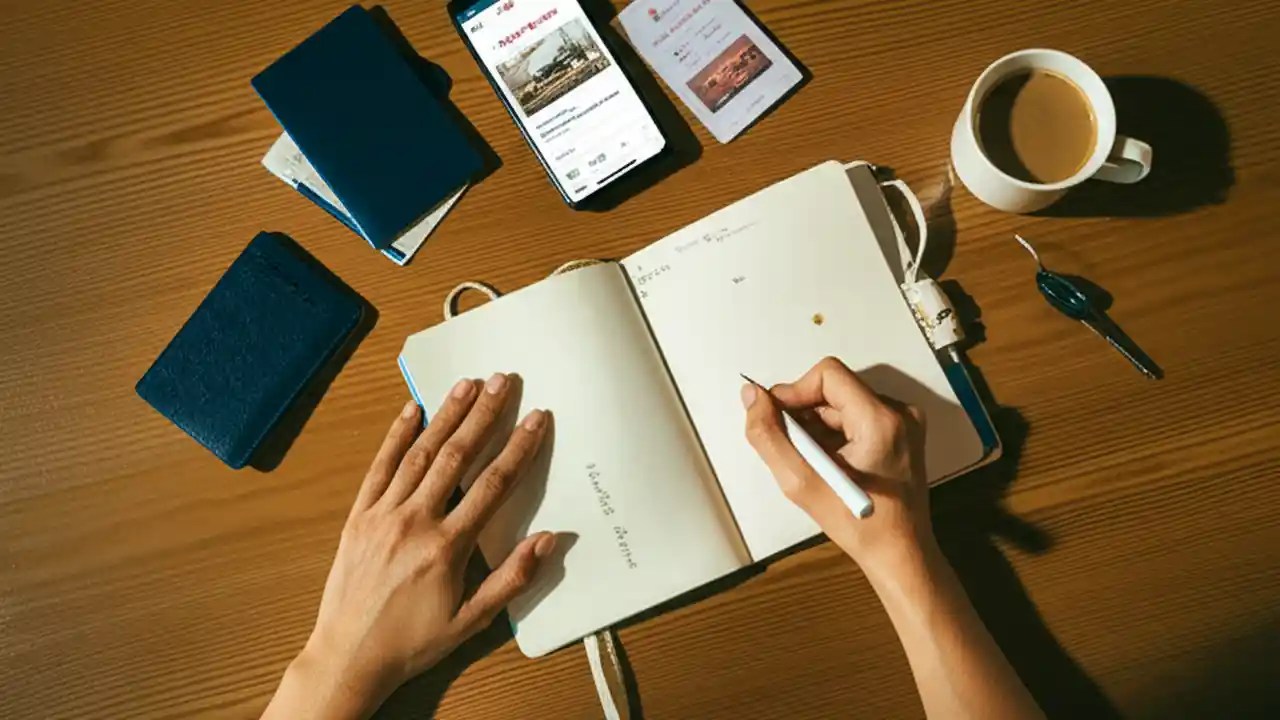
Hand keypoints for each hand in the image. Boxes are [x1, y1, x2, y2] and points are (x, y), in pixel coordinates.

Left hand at [264, 374, 555, 719]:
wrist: (349, 657)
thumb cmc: (413, 643)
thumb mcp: (472, 621)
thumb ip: (511, 578)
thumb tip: (547, 540)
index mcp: (447, 547)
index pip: (492, 484)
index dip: (518, 447)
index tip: (536, 418)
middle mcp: (415, 521)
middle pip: (457, 456)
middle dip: (484, 415)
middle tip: (503, 381)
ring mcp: (383, 515)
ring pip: (420, 454)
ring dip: (446, 415)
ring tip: (467, 384)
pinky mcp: (358, 517)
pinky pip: (379, 468)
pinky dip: (395, 436)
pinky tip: (411, 410)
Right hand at [742, 357, 930, 577]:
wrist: (901, 554)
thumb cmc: (858, 526)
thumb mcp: (801, 484)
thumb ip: (769, 436)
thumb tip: (751, 396)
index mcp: (881, 420)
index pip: (827, 375)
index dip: (794, 391)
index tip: (775, 418)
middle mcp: (899, 412)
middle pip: (835, 389)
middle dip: (804, 413)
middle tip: (790, 448)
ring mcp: (905, 422)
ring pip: (843, 403)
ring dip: (817, 425)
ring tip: (810, 461)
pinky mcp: (902, 433)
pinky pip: (857, 416)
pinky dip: (834, 433)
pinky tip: (828, 463)